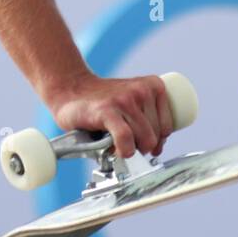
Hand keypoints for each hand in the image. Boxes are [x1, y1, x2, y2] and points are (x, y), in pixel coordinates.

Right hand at [46, 70, 174, 158]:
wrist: (70, 89)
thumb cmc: (102, 100)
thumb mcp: (133, 101)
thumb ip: (147, 117)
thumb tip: (157, 148)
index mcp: (153, 85)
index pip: (167, 127)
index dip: (157, 142)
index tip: (143, 143)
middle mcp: (142, 90)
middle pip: (155, 136)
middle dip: (142, 147)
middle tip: (126, 143)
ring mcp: (125, 99)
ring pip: (143, 139)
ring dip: (131, 149)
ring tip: (117, 143)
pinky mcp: (108, 110)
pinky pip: (126, 138)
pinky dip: (124, 150)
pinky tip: (118, 151)